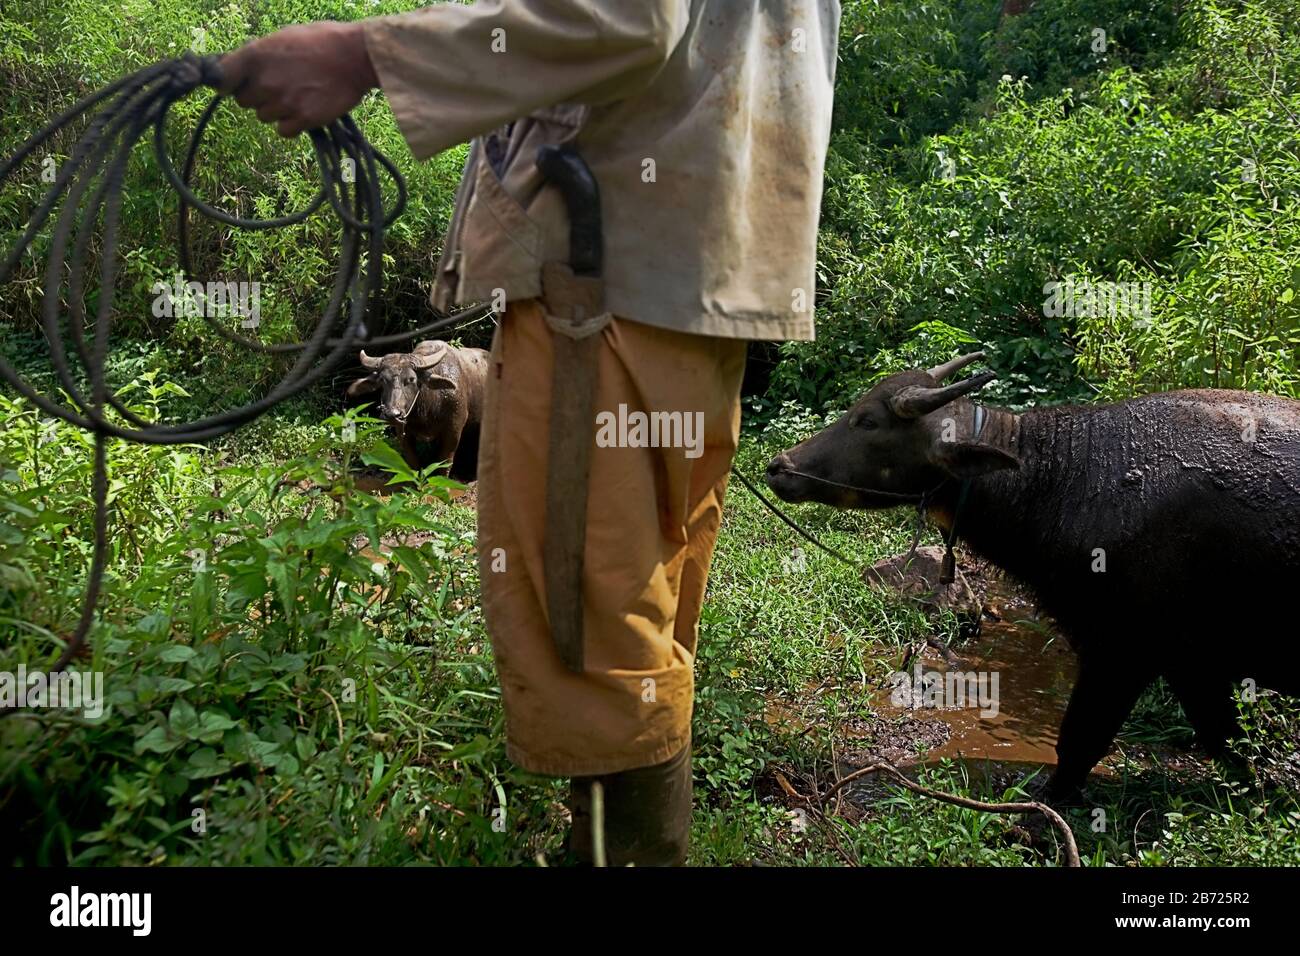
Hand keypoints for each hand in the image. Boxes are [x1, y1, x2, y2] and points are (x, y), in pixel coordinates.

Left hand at [217, 21, 379, 137]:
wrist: (354, 57)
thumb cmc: (320, 41)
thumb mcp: (282, 37)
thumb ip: (259, 55)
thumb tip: (243, 70)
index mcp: (255, 56)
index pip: (222, 79)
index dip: (226, 83)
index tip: (232, 85)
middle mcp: (264, 82)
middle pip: (244, 101)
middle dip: (257, 96)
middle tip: (279, 86)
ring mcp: (283, 103)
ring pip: (264, 117)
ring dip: (277, 110)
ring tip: (297, 95)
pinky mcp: (302, 120)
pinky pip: (283, 130)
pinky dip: (292, 124)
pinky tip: (305, 110)